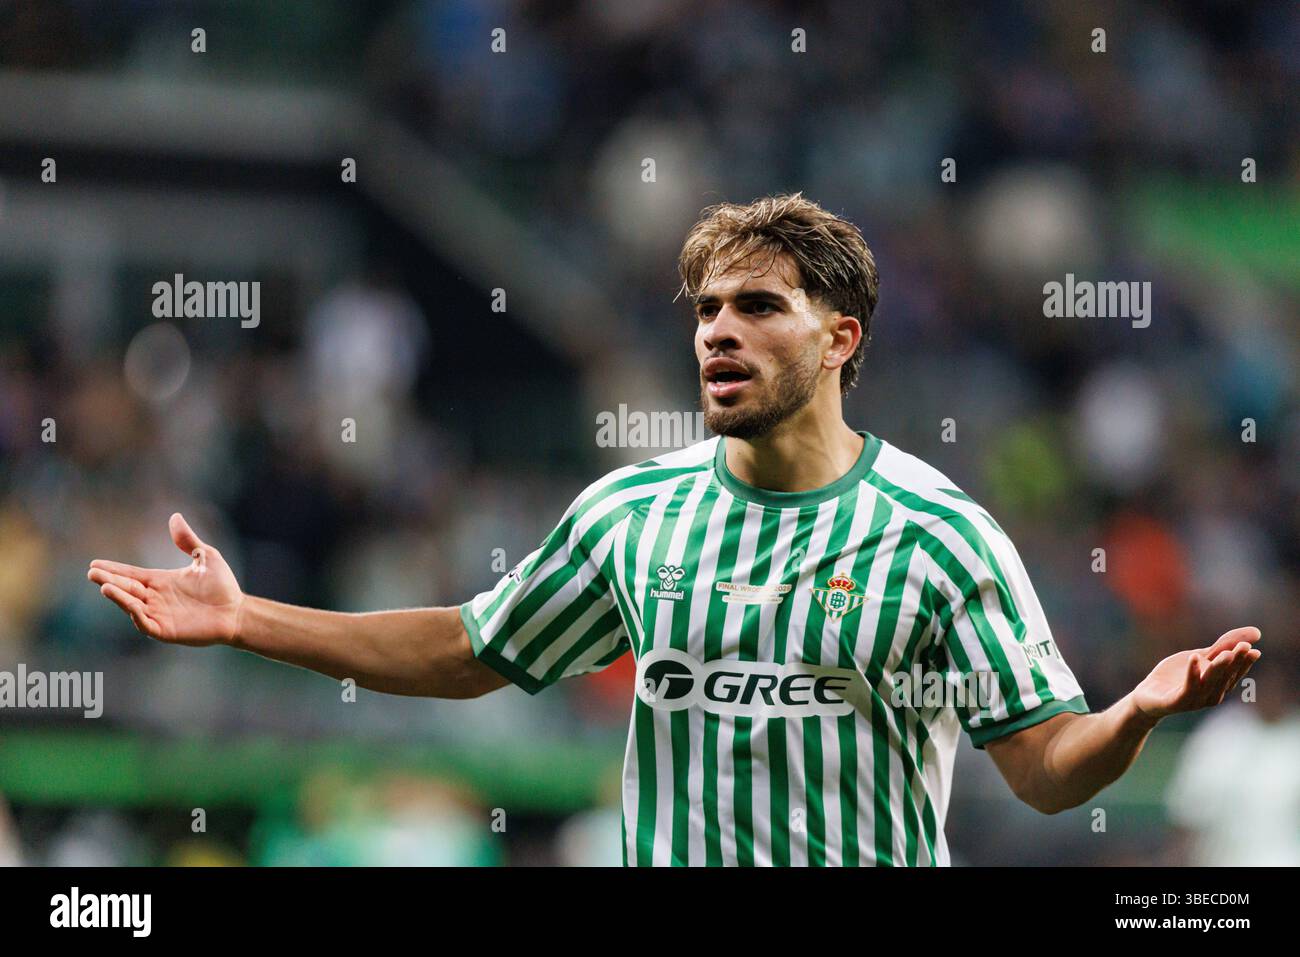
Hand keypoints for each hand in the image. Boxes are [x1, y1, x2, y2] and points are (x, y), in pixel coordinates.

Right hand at [87, 513, 244, 645]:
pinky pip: (146, 623)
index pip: (131, 575)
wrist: (237, 610)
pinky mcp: (166, 630)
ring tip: (105, 587)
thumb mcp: (205, 557)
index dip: (114, 569)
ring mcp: (159, 614)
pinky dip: (136, 615)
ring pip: (131, 606)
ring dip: (118, 597)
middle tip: (92, 573)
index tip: (95, 564)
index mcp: (161, 581)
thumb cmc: (223, 586)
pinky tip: (131, 605)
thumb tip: (175, 517)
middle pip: (126, 588)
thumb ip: (188, 540)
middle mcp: (155, 598)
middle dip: (109, 581)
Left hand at [1131, 626, 1261, 721]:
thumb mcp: (1201, 656)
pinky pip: (1187, 687)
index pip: (1234, 674)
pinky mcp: (1176, 701)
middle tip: (1245, 647)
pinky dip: (1192, 673)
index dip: (1244, 663)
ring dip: (1218, 668)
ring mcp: (1194, 700)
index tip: (1254, 650)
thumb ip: (1223, 646)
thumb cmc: (1176, 675)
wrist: (1147, 695)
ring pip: (1209, 682)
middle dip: (1236, 662)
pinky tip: (1194, 657)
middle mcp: (1210, 695)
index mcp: (1218, 685)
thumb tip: (1256, 631)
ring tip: (1227, 654)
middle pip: (1224, 677)